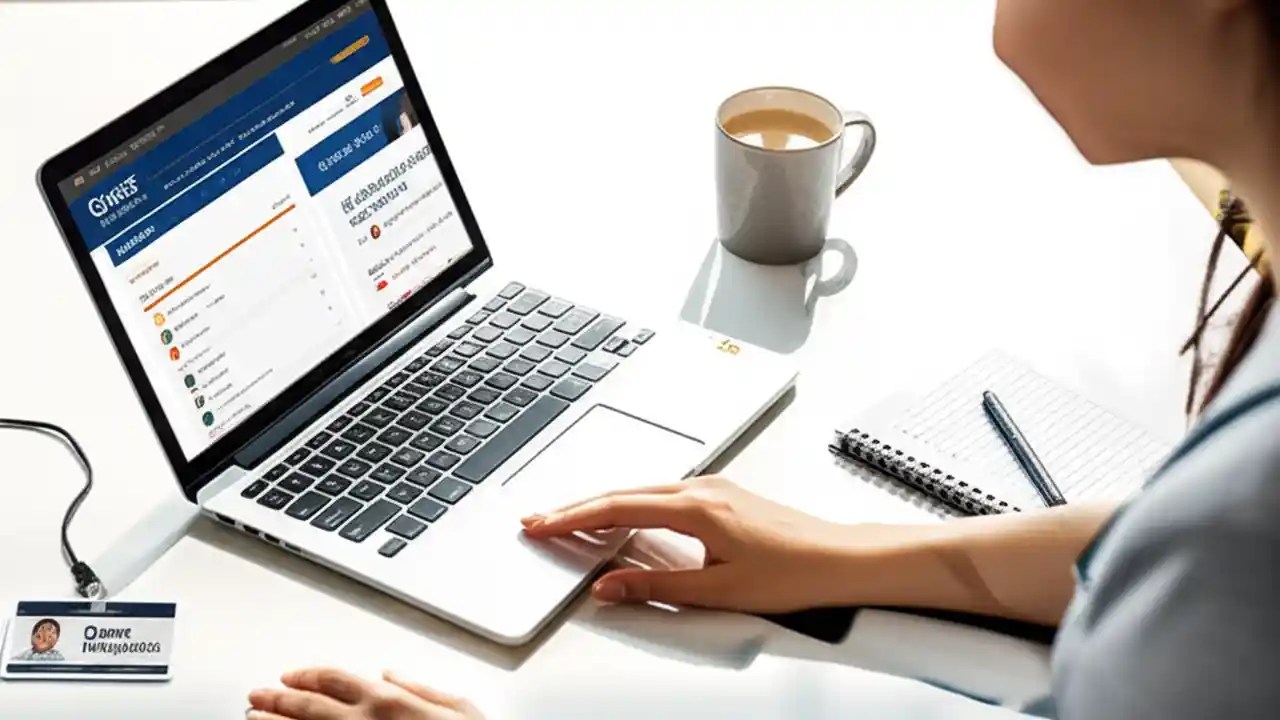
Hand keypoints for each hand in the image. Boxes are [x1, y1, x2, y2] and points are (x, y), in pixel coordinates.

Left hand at [248, 668, 483, 719]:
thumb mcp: (460, 709)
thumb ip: (422, 689)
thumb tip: (393, 674)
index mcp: (388, 701)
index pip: (334, 679)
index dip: (307, 674)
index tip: (290, 674)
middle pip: (306, 704)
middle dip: (277, 697)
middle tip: (257, 694)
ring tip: (252, 717)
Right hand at [521, 475, 854, 612]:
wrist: (841, 559)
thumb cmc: (793, 573)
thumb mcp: (718, 591)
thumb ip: (657, 588)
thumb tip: (609, 587)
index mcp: (697, 507)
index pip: (617, 508)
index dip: (573, 517)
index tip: (541, 525)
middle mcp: (703, 489)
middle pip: (623, 492)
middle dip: (576, 507)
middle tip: (539, 520)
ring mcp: (714, 489)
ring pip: (642, 491)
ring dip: (603, 505)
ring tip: (570, 521)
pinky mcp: (723, 497)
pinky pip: (663, 495)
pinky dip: (632, 505)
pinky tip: (623, 518)